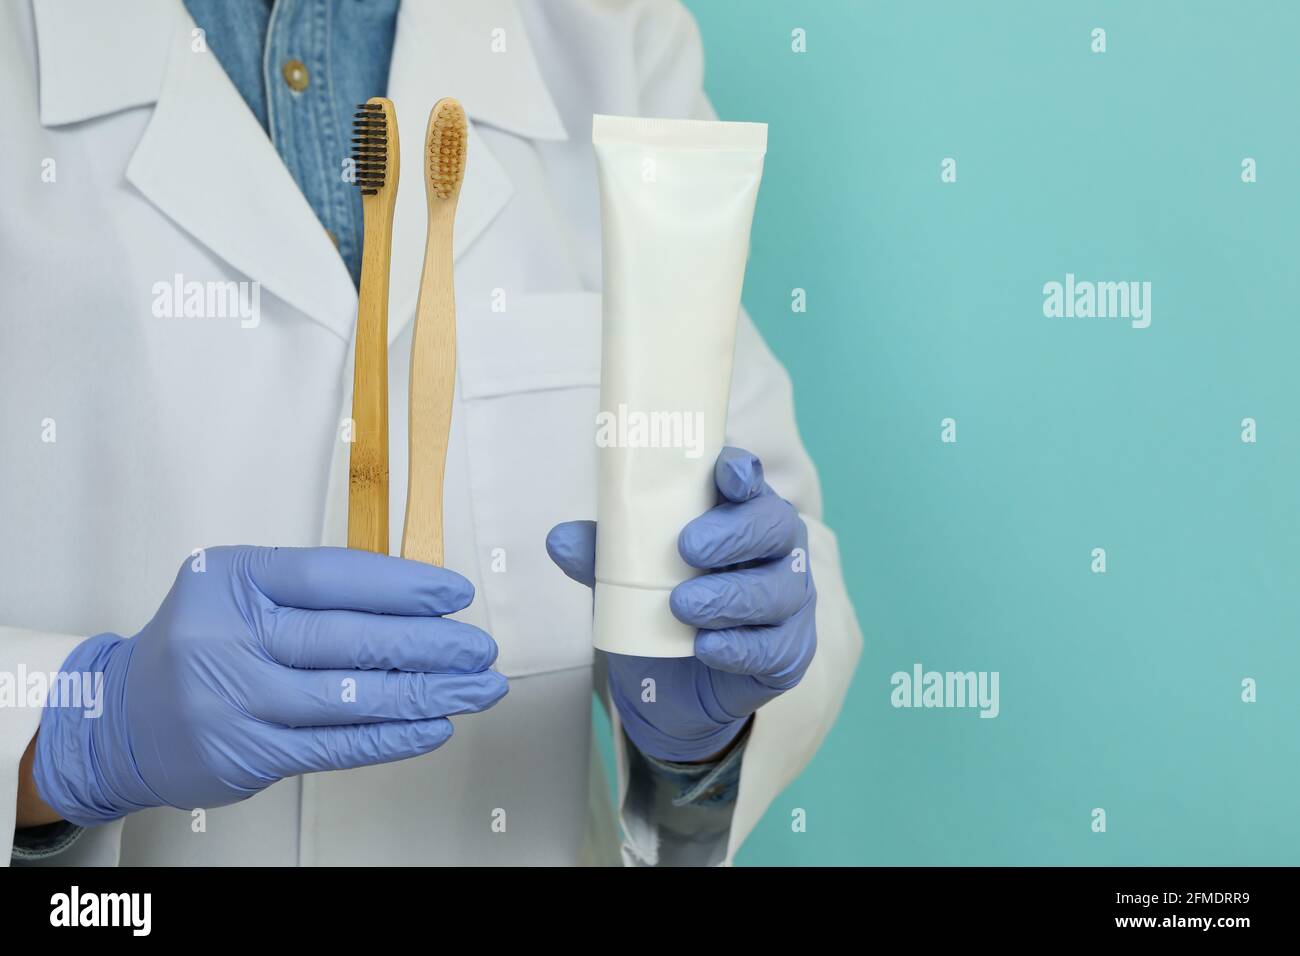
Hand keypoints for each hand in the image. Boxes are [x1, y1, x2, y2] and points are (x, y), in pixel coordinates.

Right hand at [34, 546, 506, 825]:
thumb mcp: (242, 590)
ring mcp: (235, 700)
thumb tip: (420, 599)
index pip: (332, 576)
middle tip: (478, 648)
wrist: (123, 718)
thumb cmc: (203, 643)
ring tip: (476, 689)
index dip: (403, 584)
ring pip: (350, 697)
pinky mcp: (246, 754)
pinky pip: (336, 745)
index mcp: (233, 579)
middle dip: (428, 644)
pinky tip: (434, 727)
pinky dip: (393, 738)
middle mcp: (229, 637)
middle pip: (348, 638)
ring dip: (425, 695)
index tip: (455, 593)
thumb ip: (317, 591)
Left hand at [547, 447, 815, 761]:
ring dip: (729, 596)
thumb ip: (603, 555)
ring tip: (682, 605)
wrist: (676, 689)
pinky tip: (707, 647)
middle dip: (734, 535)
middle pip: (775, 526)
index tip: (726, 474)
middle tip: (687, 549)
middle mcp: (776, 549)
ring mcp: (790, 599)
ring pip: (776, 589)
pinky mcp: (789, 650)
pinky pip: (775, 645)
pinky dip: (739, 646)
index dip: (743, 473)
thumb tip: (558, 539)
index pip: (751, 482)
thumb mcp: (626, 578)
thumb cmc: (661, 609)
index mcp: (740, 514)